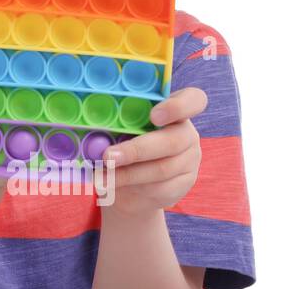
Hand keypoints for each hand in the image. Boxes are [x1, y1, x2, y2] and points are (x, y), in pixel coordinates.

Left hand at [98, 84, 207, 216]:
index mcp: (174, 110)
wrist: (131, 185)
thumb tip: (94, 123)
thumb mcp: (119, 130)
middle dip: (137, 150)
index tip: (154, 116)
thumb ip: (115, 123)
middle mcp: (187, 133)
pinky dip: (133, 187)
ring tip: (101, 177)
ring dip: (127, 174)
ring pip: (162, 169)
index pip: (193, 100)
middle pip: (173, 141)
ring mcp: (189, 159)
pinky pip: (161, 188)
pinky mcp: (184, 183)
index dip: (177, 107)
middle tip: (108, 156)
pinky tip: (113, 186)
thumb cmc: (123, 145)